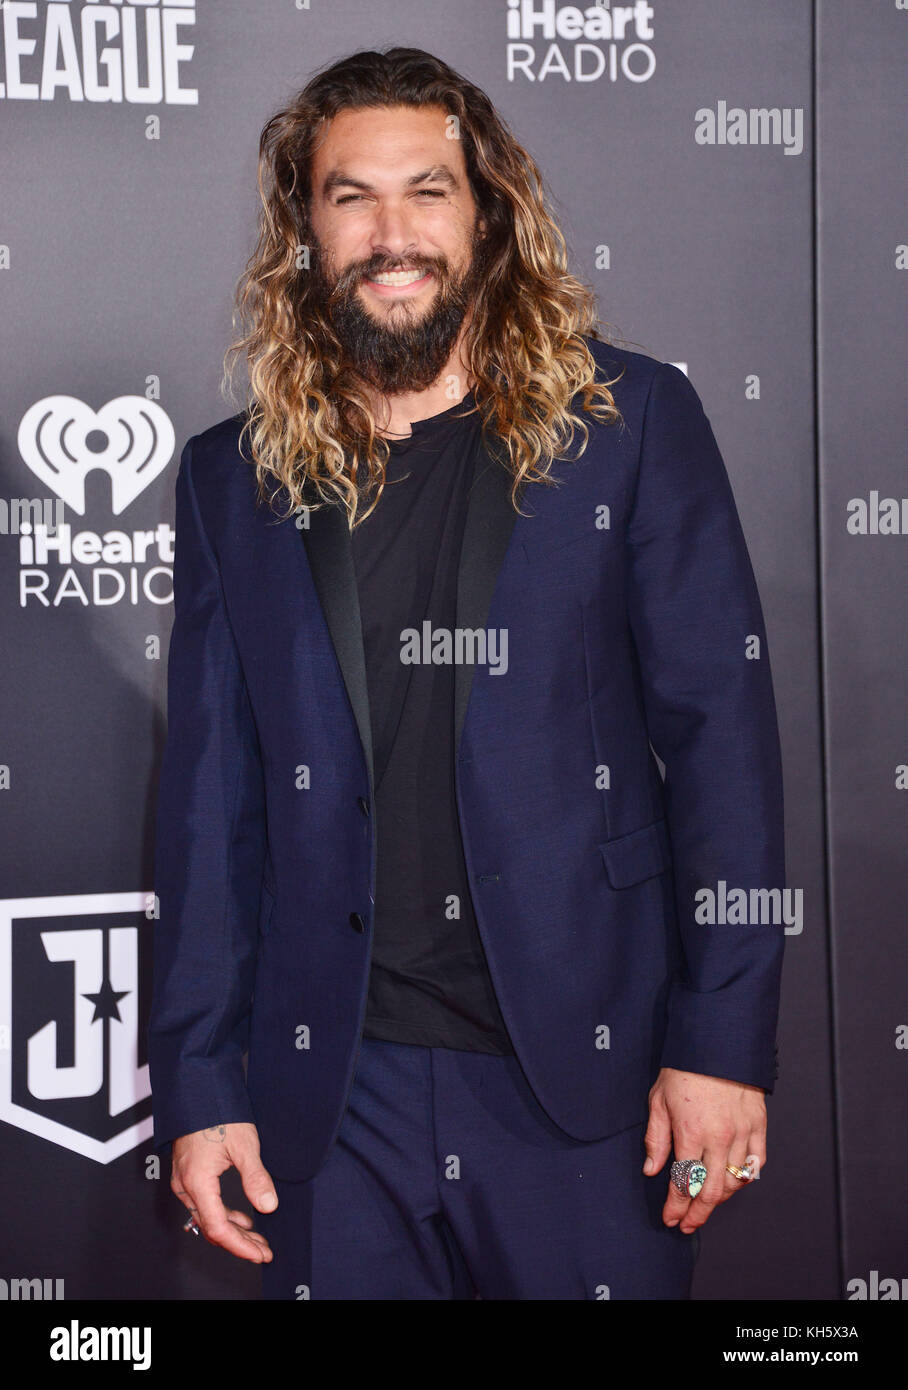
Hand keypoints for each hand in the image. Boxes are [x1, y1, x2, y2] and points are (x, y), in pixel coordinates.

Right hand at [171, 1121, 277, 1262]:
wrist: (197, 1089)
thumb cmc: (217, 1111)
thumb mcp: (244, 1145)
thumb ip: (255, 1177)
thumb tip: (268, 1205)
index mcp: (197, 1182)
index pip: (218, 1228)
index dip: (240, 1246)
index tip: (260, 1253)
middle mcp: (185, 1185)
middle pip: (211, 1227)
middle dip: (239, 1242)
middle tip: (264, 1250)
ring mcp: (183, 1179)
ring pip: (206, 1217)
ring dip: (232, 1229)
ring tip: (256, 1237)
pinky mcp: (186, 1172)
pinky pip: (202, 1204)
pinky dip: (222, 1214)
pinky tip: (241, 1216)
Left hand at [643, 1068, 765, 1234]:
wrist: (716, 1042)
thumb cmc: (685, 1068)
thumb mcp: (658, 1100)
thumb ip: (656, 1139)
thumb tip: (651, 1169)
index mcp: (690, 1133)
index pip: (682, 1184)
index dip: (675, 1207)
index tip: (670, 1218)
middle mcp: (719, 1138)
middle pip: (710, 1192)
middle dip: (696, 1214)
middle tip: (687, 1224)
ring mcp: (742, 1133)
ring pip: (734, 1182)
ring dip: (719, 1199)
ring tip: (705, 1204)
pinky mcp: (758, 1126)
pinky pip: (756, 1164)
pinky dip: (744, 1178)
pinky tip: (732, 1182)